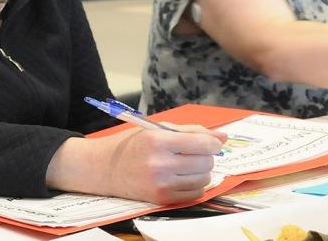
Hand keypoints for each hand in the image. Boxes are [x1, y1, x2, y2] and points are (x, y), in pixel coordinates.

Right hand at [48, 126, 225, 204]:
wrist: (104, 168)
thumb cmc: (131, 145)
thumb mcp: (156, 129)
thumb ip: (190, 131)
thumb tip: (223, 137)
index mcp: (158, 140)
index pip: (202, 143)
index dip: (212, 143)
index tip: (210, 143)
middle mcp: (160, 163)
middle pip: (206, 161)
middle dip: (205, 156)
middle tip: (192, 153)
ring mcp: (161, 183)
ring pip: (204, 178)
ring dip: (201, 171)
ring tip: (185, 165)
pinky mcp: (162, 198)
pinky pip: (195, 193)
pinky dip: (194, 185)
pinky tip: (181, 177)